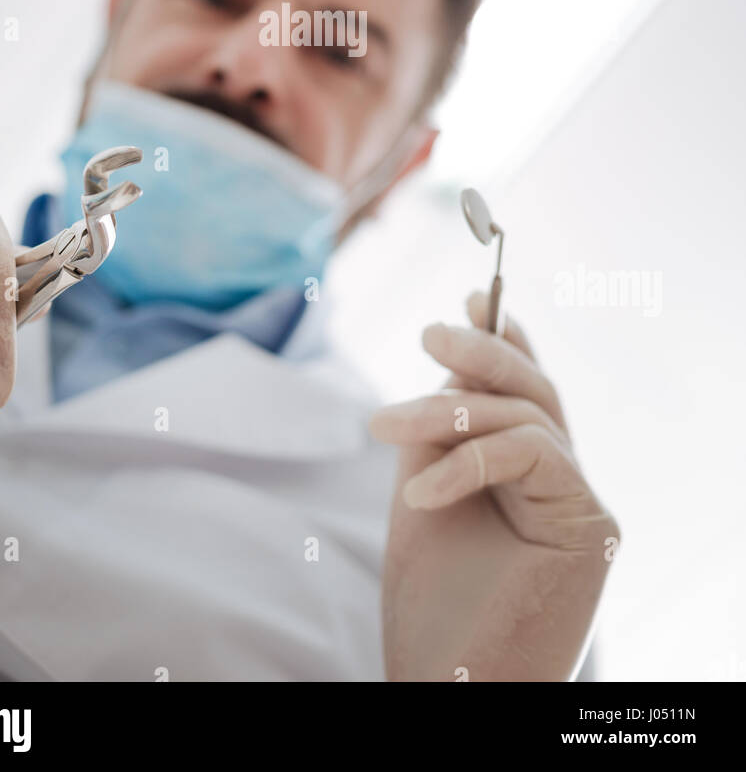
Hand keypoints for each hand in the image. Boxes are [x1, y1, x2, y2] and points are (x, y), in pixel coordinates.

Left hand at [368, 292, 620, 681]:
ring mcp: (581, 505)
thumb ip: (441, 425)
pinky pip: (537, 453)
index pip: (525, 390)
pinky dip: (472, 458)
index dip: (504, 336)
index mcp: (523, 474)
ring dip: (453, 407)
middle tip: (429, 331)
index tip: (473, 293)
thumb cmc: (433, 604)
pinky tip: (422, 491)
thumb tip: (449, 351)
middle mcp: (561, 484)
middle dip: (482, 350)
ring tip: (384, 426)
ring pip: (532, 413)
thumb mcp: (424, 487)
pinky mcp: (593, 528)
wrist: (448, 686)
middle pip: (535, 390)